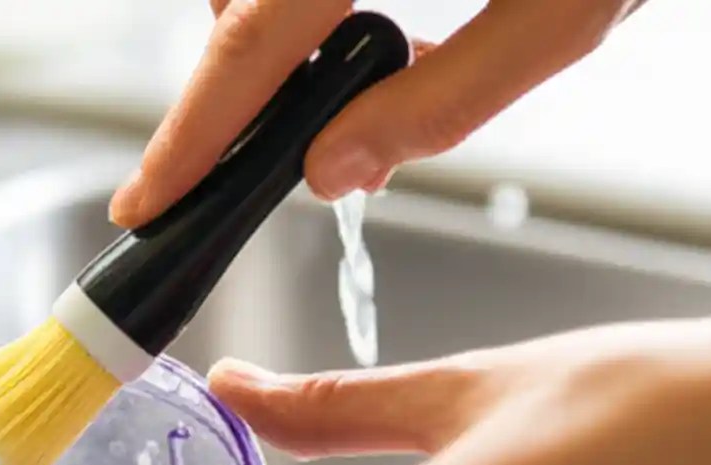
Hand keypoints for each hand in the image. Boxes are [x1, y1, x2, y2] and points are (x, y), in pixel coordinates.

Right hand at [110, 0, 650, 227]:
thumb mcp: (562, 11)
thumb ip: (445, 98)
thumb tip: (341, 167)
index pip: (245, 49)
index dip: (187, 138)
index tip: (148, 199)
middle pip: (239, 8)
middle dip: (255, 85)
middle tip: (311, 144)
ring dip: (287, 34)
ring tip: (370, 73)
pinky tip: (385, 18)